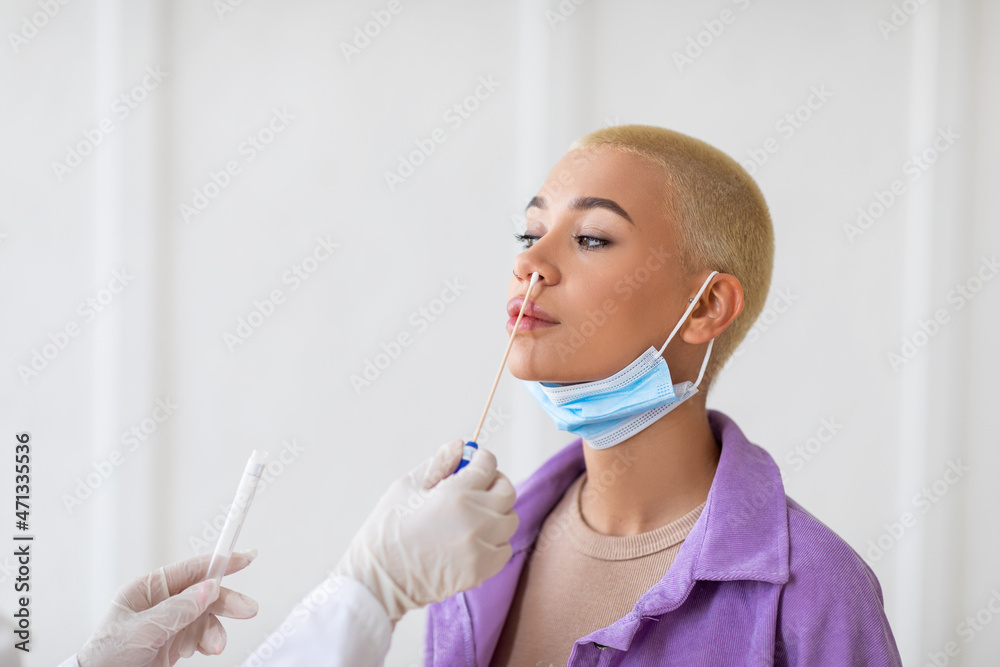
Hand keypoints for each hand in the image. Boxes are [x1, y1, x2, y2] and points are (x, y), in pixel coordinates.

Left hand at [77, 550, 258, 666]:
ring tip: (215, 646)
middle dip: (225, 602)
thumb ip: (177, 609)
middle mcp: (160, 603)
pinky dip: (207, 642)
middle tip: (247, 610)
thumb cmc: (107, 658)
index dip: (219, 562)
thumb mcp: (143, 631)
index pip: (190, 570)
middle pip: (204, 594)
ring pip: (205, 618)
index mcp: (148, 589)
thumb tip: (209, 588)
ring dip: (214, 630)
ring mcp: (168, 624)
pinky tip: (205, 650)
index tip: (246, 557)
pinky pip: (200, 636)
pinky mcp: (172, 644)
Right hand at [333, 440, 518, 621]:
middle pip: (506, 492)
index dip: (482, 460)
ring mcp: (480, 546)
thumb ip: (440, 463)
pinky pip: (504, 549)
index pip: (488, 465)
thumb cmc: (387, 529)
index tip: (476, 462)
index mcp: (456, 493)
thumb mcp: (407, 486)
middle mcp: (475, 519)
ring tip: (474, 516)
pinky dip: (494, 542)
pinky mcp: (481, 570)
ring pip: (509, 521)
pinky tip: (474, 540)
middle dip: (495, 483)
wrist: (378, 578)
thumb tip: (462, 446)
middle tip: (480, 486)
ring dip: (496, 513)